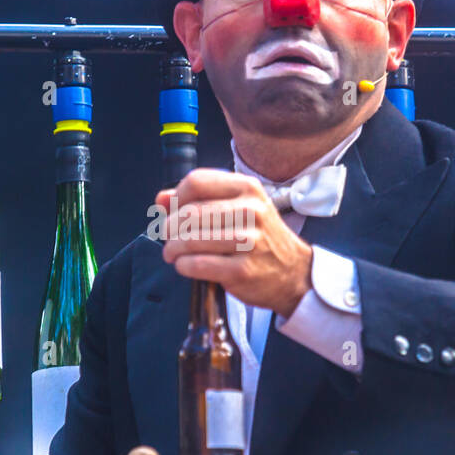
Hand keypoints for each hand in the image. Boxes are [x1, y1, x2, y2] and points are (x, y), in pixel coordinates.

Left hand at [154, 168, 312, 317]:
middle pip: (189, 213)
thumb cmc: (260, 237)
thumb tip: (161, 199)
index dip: (176, 198)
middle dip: (170, 227)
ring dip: (172, 249)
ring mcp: (249, 241)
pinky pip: (197, 264)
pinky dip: (183, 266)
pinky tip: (186, 265)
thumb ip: (199, 199)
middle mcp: (251, 211)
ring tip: (173, 253)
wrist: (293, 272)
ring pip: (189, 239)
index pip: (196, 182)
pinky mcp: (242, 270)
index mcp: (248, 188)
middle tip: (169, 237)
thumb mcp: (239, 207)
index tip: (172, 212)